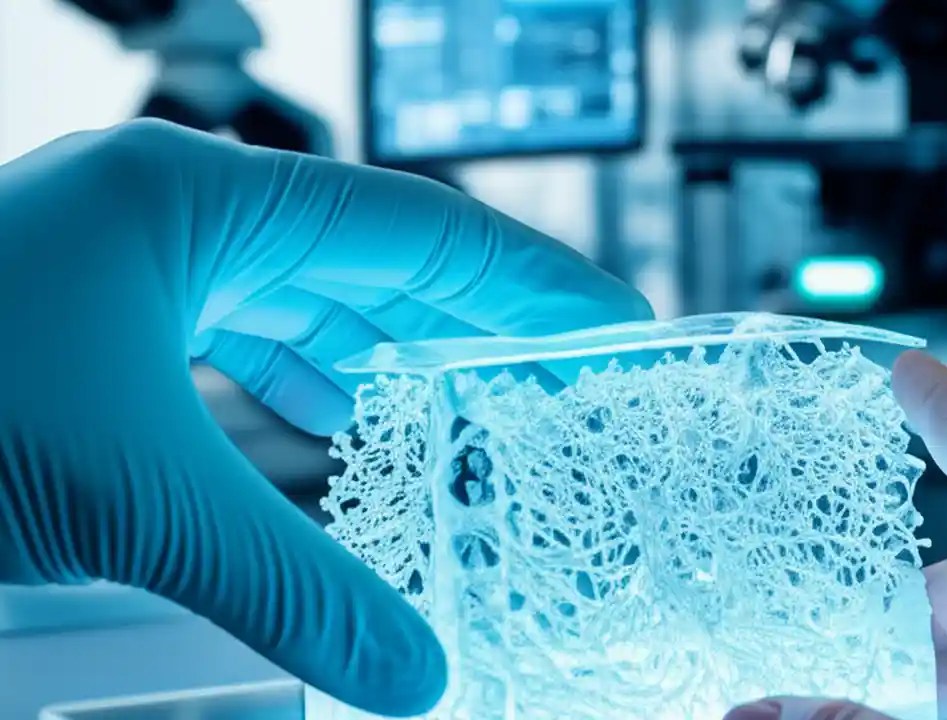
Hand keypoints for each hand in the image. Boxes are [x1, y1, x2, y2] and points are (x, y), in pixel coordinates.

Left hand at [0, 120, 651, 716]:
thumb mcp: (136, 511)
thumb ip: (296, 595)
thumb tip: (418, 680)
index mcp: (193, 200)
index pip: (420, 225)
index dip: (530, 277)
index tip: (609, 321)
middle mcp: (162, 206)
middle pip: (372, 251)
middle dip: (473, 319)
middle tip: (562, 376)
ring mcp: (117, 251)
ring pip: (302, 288)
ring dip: (390, 345)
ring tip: (470, 401)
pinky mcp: (84, 307)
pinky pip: (235, 323)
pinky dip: (301, 370)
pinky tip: (332, 413)